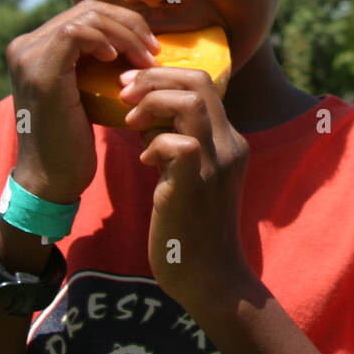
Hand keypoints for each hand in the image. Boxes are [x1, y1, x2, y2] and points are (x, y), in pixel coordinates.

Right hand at [5, 0, 159, 200]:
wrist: (51, 177)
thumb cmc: (74, 138)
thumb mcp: (85, 90)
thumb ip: (95, 62)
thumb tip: (135, 38)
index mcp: (35, 47)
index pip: (86, 13)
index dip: (123, 22)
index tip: (150, 47)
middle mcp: (24, 46)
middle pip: (88, 10)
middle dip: (129, 25)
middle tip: (154, 51)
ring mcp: (27, 56)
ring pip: (86, 17)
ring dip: (125, 35)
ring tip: (145, 60)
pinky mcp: (38, 71)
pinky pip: (76, 35)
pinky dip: (105, 42)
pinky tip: (119, 61)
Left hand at [119, 64, 250, 308]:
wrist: (209, 277)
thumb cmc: (191, 230)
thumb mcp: (190, 176)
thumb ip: (178, 144)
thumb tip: (145, 116)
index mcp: (229, 141)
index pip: (204, 82)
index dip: (164, 75)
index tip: (133, 87)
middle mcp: (229, 146)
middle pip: (199, 81)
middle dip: (154, 79)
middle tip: (124, 94)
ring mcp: (215, 164)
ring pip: (190, 102)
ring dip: (152, 102)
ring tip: (131, 122)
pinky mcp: (195, 184)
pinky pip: (175, 142)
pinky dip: (153, 141)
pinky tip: (145, 160)